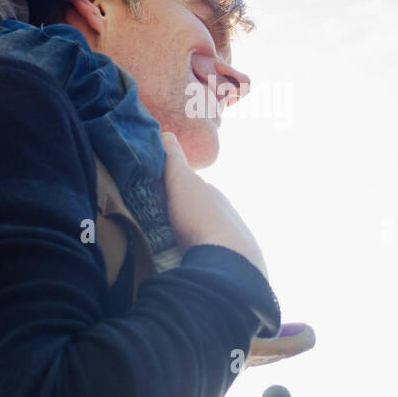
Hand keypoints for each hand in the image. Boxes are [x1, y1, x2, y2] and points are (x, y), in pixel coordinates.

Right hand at [160, 131, 267, 278]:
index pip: (194, 189)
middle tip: (165, 225)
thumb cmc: (200, 216)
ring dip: (196, 238)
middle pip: (202, 212)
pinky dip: (204, 255)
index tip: (163, 199)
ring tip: (176, 247)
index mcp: (214, 196)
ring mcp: (233, 239)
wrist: (227, 258)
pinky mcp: (234, 262)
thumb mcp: (181, 182)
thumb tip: (166, 134)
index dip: (178, 191)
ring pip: (210, 234)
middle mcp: (227, 214)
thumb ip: (173, 160)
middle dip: (187, 216)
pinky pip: (214, 255)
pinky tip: (193, 262)